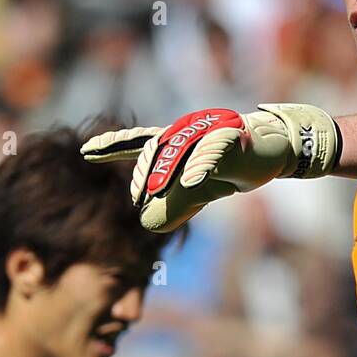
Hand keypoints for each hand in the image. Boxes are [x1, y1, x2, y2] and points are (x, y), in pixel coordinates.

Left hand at [81, 103, 339, 233]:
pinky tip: (188, 181)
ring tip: (149, 193)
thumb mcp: (199, 192)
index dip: (111, 146)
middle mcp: (186, 133)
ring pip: (180, 149)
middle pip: (155, 149)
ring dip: (164, 171)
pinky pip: (211, 151)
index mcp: (175, 144)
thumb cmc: (232, 168)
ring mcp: (208, 132)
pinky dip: (199, 165)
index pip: (137, 144)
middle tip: (134, 197)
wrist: (272, 152)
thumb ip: (174, 205)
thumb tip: (147, 224)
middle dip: (142, 173)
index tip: (84, 151)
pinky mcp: (231, 136)